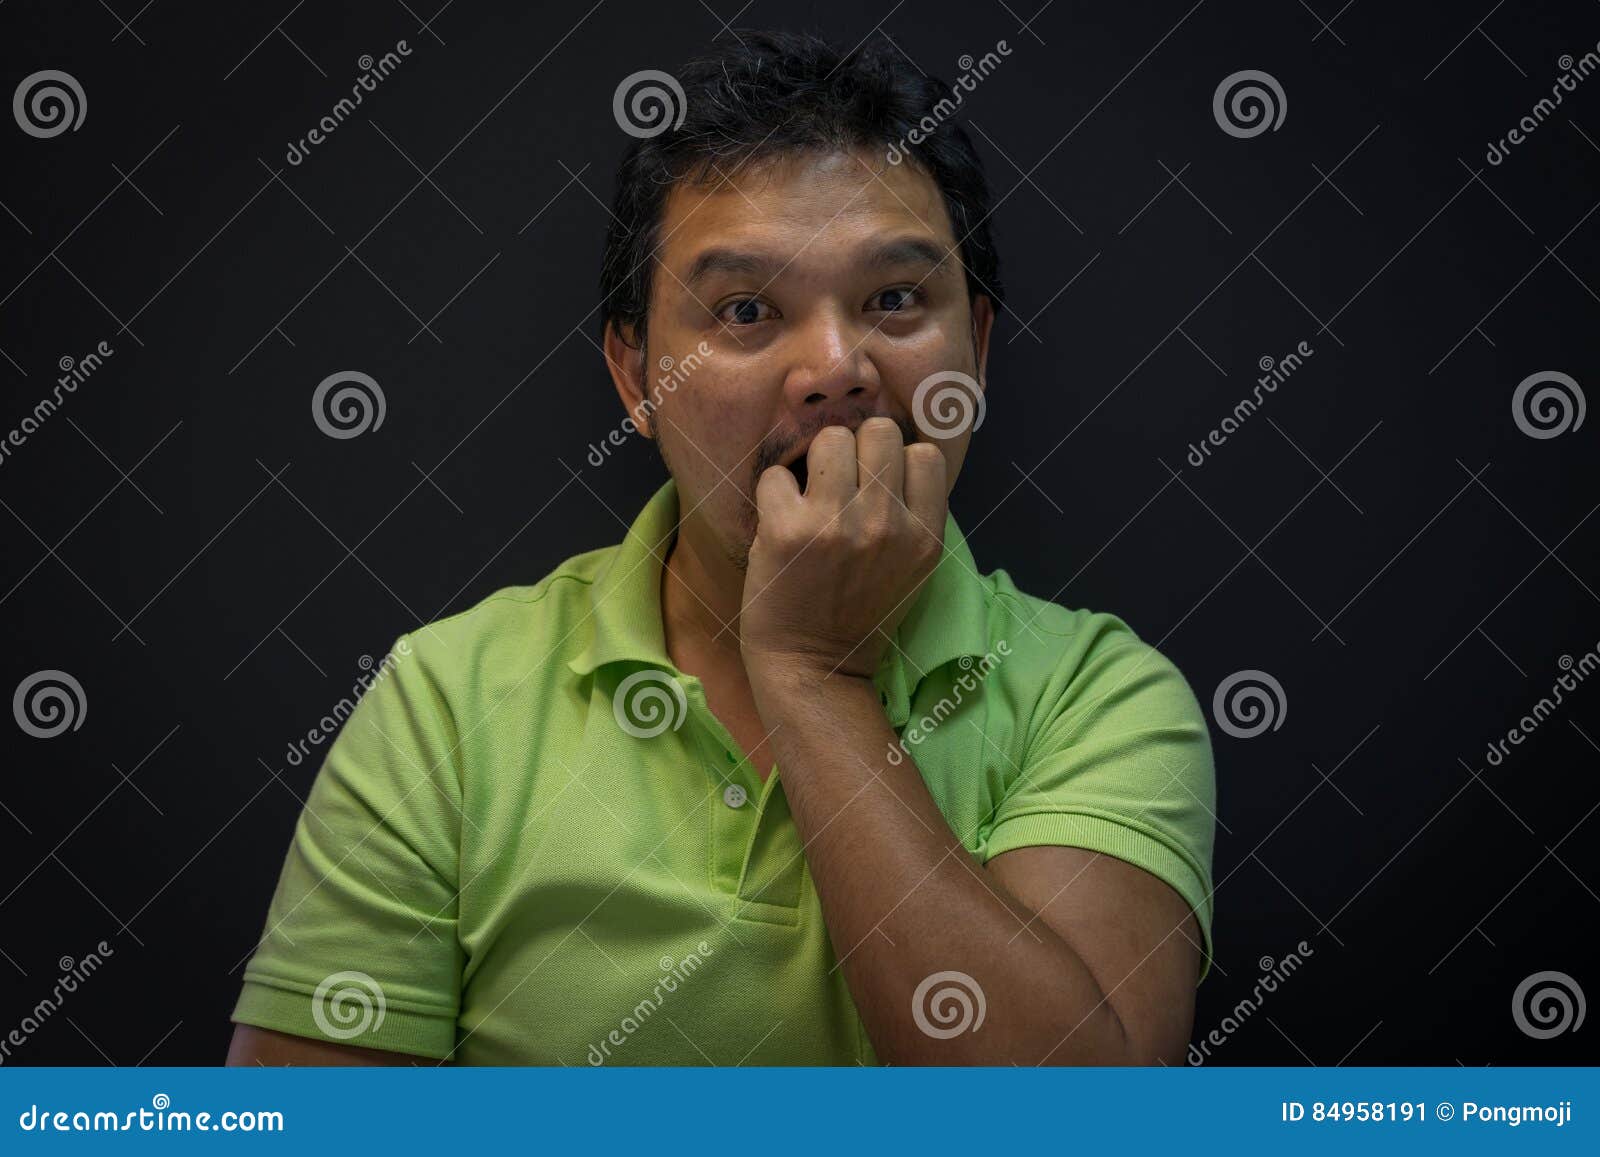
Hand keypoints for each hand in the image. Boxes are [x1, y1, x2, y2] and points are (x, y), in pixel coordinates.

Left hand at [739, 416, 947, 683]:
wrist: (813, 667)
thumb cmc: (859, 613)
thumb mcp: (912, 568)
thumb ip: (914, 513)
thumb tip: (900, 447)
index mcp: (924, 536)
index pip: (923, 452)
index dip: (896, 460)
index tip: (876, 484)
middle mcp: (887, 525)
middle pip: (878, 432)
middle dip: (855, 451)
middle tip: (839, 486)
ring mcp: (838, 525)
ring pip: (830, 439)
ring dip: (814, 463)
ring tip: (810, 498)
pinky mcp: (788, 531)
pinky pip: (776, 474)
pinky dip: (773, 494)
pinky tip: (779, 521)